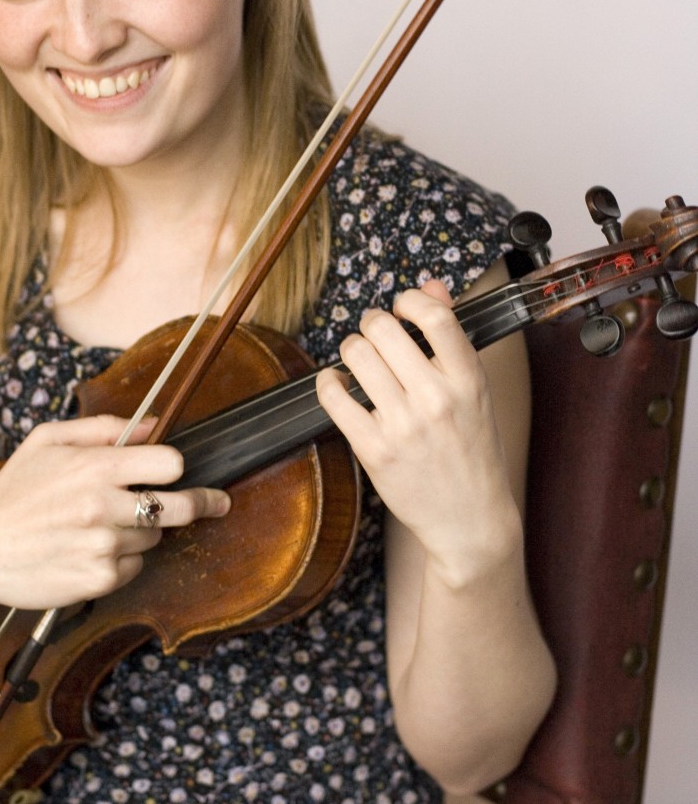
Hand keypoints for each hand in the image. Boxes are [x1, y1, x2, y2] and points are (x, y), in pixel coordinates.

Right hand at [0, 414, 230, 609]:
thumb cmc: (13, 491)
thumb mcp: (48, 440)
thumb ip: (104, 428)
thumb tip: (152, 423)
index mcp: (95, 468)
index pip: (170, 463)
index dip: (176, 466)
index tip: (178, 471)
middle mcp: (103, 507)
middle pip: (180, 507)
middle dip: (201, 503)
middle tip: (214, 502)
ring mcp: (103, 547)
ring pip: (154, 538)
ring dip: (142, 531)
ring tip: (102, 525)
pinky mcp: (98, 580)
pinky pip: (134, 567)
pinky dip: (122, 559)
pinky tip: (91, 550)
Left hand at [316, 281, 519, 583]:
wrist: (470, 518)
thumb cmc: (473, 449)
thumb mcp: (474, 390)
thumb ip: (451, 335)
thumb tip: (431, 285)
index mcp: (468, 378)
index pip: (435, 316)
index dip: (410, 300)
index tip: (402, 307)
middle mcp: (436, 399)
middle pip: (384, 329)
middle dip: (372, 324)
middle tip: (375, 336)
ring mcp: (403, 426)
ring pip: (355, 355)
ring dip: (351, 349)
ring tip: (359, 360)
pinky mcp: (374, 450)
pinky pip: (333, 396)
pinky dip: (329, 382)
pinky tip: (339, 385)